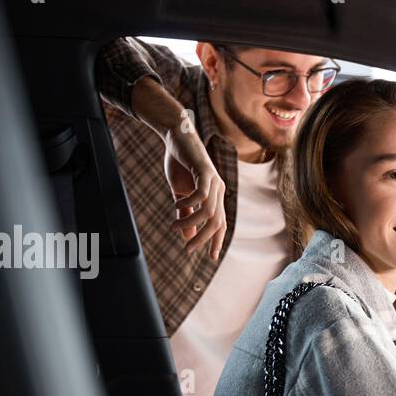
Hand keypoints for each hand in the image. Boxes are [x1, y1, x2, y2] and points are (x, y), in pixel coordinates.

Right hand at [162, 120, 226, 260]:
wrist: (176, 137)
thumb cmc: (179, 164)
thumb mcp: (180, 193)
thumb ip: (185, 213)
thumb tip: (187, 235)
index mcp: (215, 197)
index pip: (221, 224)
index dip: (217, 240)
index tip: (212, 258)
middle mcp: (219, 190)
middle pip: (217, 223)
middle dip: (204, 239)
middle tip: (188, 250)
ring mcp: (214, 181)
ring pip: (208, 212)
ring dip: (191, 223)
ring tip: (174, 227)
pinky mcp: (206, 171)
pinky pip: (200, 195)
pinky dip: (188, 204)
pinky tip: (175, 204)